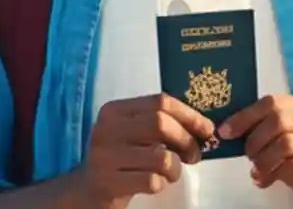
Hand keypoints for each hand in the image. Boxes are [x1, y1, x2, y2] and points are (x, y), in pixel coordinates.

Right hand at [72, 93, 215, 207]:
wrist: (86, 190)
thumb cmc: (119, 159)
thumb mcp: (131, 134)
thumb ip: (157, 124)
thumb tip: (202, 127)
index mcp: (114, 110)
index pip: (159, 102)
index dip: (189, 115)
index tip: (206, 129)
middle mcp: (107, 129)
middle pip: (160, 124)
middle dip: (186, 141)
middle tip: (193, 155)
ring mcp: (105, 156)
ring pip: (161, 157)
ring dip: (175, 168)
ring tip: (171, 173)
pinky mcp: (108, 182)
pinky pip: (152, 181)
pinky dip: (161, 184)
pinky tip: (154, 184)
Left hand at [218, 95, 292, 208]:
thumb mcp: (287, 138)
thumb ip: (266, 126)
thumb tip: (228, 126)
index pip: (274, 102)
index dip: (246, 116)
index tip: (226, 131)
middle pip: (279, 120)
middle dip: (255, 138)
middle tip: (247, 154)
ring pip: (286, 144)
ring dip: (263, 159)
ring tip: (256, 170)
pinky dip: (272, 175)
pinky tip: (265, 181)